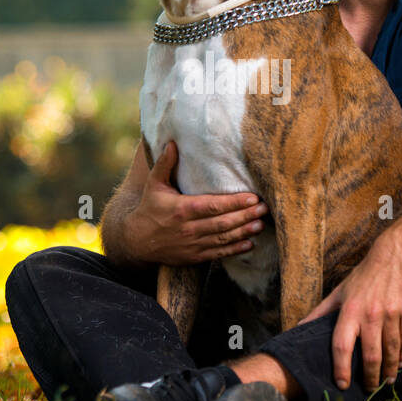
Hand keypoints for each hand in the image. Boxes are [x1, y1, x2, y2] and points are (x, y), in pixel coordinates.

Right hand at [127, 140, 268, 265]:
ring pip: (223, 239)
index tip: (252, 197)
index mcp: (182, 209)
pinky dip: (234, 250)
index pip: (213, 205)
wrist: (137, 242)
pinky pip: (218, 253)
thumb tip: (173, 143)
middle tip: (264, 209)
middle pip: (223, 223)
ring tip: (260, 224)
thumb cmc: (149, 209)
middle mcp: (189, 228)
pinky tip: (249, 244)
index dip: (234, 202)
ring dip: (244, 232)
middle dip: (245, 216)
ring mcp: (192, 244)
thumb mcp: (154, 185)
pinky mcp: (194, 257)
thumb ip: (165, 164)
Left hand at [298, 234, 401, 391]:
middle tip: (369, 388)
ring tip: (386, 381)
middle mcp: (371, 313)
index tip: (341, 384)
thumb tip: (297, 329)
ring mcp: (392, 313)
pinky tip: (400, 364)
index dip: (340, 368)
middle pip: (371, 355)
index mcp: (350, 310)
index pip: (341, 345)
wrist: (397, 253)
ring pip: (391, 351)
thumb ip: (320, 312)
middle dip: (370, 377)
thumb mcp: (339, 291)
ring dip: (389, 371)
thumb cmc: (364, 275)